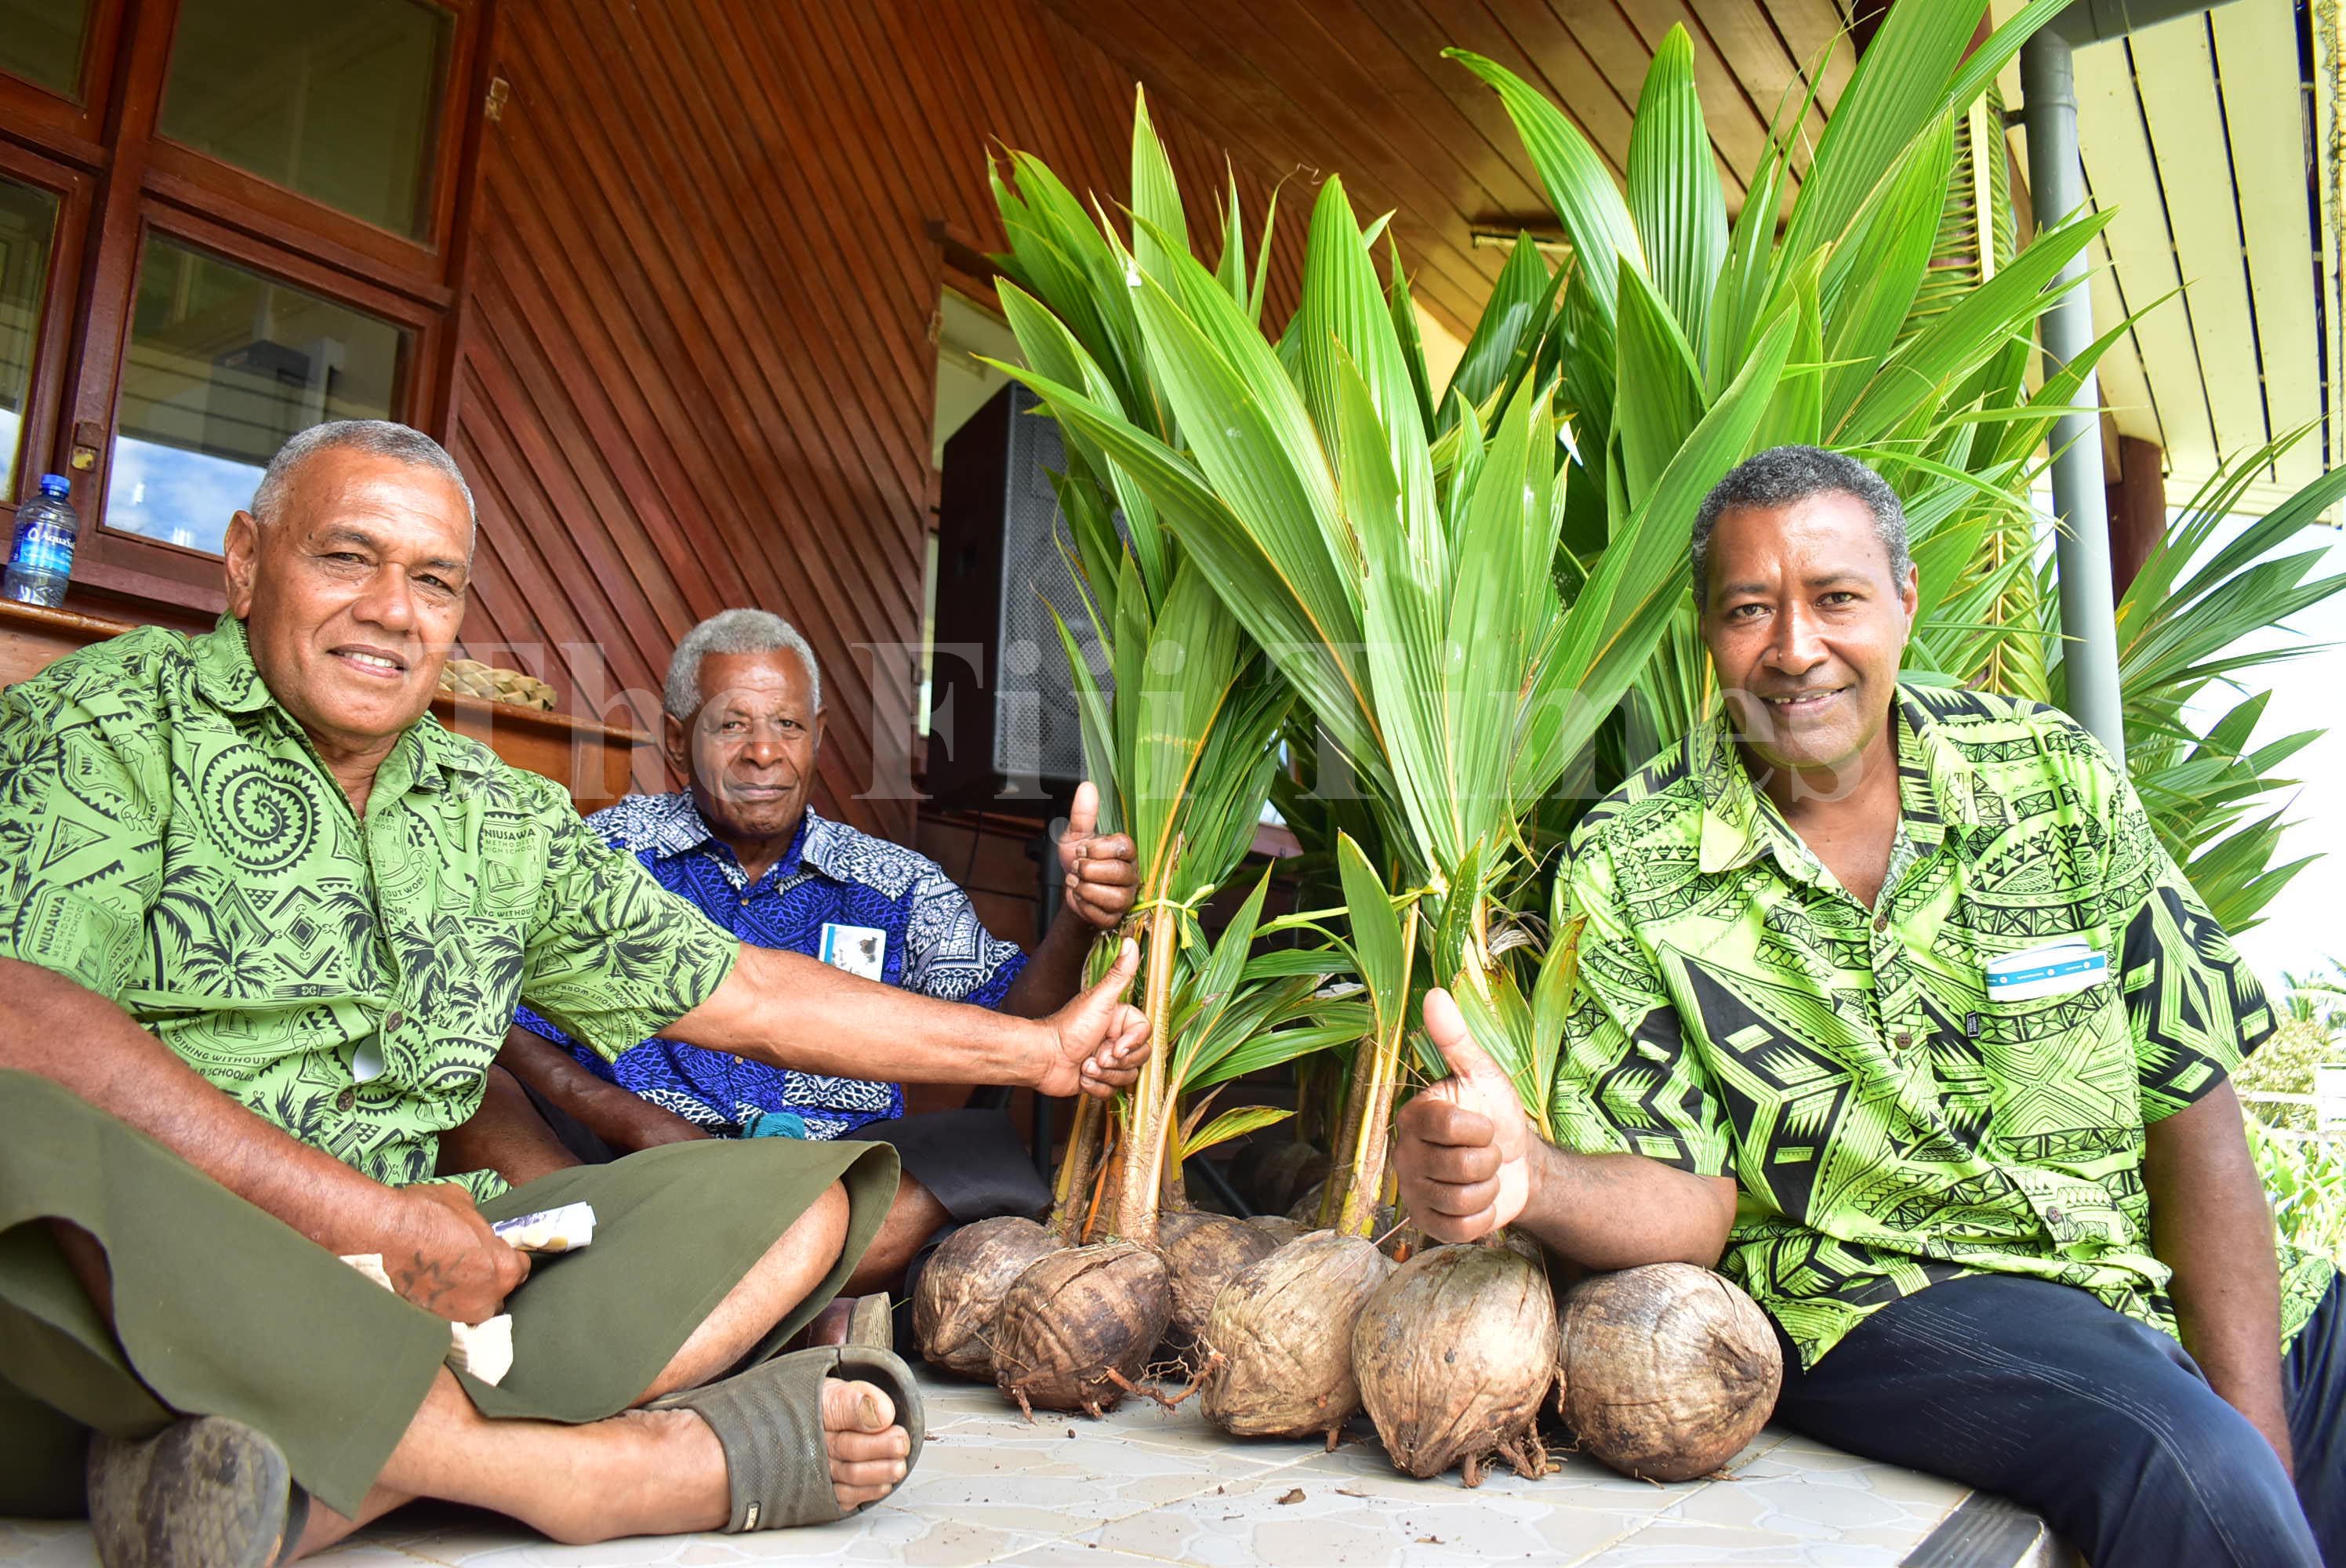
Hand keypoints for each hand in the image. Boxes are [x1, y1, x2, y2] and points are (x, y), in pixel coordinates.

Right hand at [387, 1181, 530, 1324]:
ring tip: (445, 1277)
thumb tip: (475, 1225)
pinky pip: (446, 1314)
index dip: (507, 1257)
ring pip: (472, 1307)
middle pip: (498, 1291)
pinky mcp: (431, 1322)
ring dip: (465, 1295)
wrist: (384, 1235)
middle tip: (467, 1263)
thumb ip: (479, 1224)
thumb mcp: (465, 1204)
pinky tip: (428, 1287)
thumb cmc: (425, 1216)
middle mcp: (486, 1298)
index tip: (494, 1253)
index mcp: (504, 1268)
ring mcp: (458, 1314)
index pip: (520, 1268)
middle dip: (487, 1279)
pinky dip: (441, 1304)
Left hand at [1038, 938, 1148, 1098]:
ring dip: (1104, 1075)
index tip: (1115, 1046)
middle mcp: (1116, 1040)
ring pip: (1128, 1078)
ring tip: (1084, 1065)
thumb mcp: (1100, 999)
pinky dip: (1095, 1087)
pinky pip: (1112, 1093)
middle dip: (1115, 1062)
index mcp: (1121, 1020)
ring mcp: (1108, 1062)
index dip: (1132, 1044)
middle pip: (1140, 1059)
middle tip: (1095, 1055)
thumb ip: (1120, 974)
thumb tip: (1130, 942)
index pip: (1146, 1036)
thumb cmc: (1069, 1027)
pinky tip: (1081, 1077)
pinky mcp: (1098, 1081)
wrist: (1043, 1058)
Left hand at [1057, 782, 1137, 932]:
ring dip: (1086, 890)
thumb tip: (1087, 787)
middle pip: (1119, 873)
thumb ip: (1083, 814)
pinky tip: (1080, 898)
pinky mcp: (1116, 917)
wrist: (1070, 886)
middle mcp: (1131, 873)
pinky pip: (1104, 915)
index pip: (1124, 847)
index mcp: (1126, 851)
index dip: (1099, 849)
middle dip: (1089, 871)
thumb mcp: (1076, 835)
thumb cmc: (1078, 858)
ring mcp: (1126, 896)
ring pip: (1114, 897)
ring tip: (1075, 883)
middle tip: (1076, 867)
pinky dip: (1085, 907)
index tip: (1082, 849)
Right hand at [1394, 988, 1534, 1242]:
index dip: (1480, 1128)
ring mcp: (1413, 1192)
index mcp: (1412, 1116)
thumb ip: (1456, 1039)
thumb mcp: (1483, 1074)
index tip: (1485, 1123)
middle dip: (1490, 1159)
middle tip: (1487, 1151)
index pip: (1447, 1126)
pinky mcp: (1428, 1224)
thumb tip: (1435, 993)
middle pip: (1462, 1165)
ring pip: (1465, 1197)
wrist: (1519, 1163)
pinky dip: (1484, 1216)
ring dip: (1489, 1187)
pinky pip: (1463, 1226)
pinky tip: (1480, 1199)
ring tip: (1484, 1174)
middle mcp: (1403, 1154)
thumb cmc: (1496, 1113)